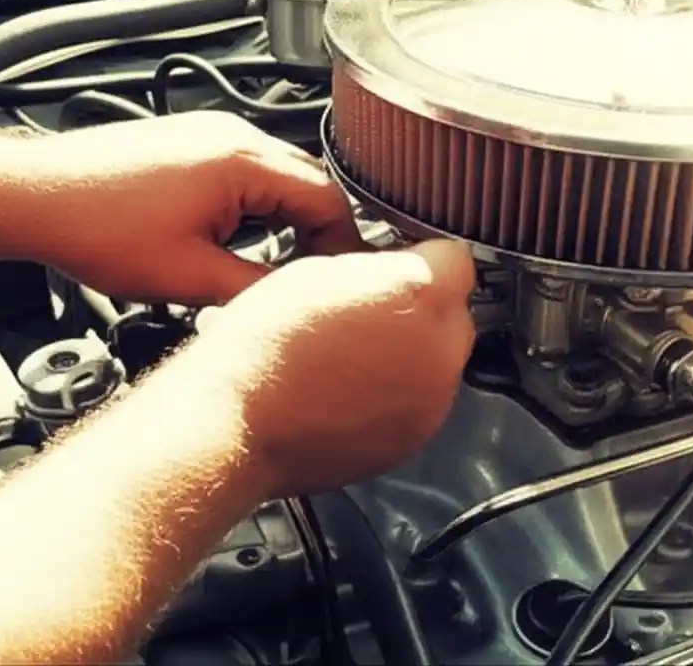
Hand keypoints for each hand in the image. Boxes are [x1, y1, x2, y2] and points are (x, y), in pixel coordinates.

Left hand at [26, 111, 363, 304]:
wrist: (35, 198)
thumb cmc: (96, 228)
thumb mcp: (192, 278)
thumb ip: (258, 289)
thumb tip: (297, 301)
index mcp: (245, 163)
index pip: (329, 200)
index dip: (342, 246)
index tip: (340, 280)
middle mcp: (234, 136)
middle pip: (310, 184)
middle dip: (318, 232)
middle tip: (312, 278)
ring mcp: (210, 134)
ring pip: (278, 177)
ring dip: (285, 218)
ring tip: (272, 263)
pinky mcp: (189, 142)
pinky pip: (246, 171)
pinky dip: (255, 205)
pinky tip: (235, 239)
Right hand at [193, 239, 475, 495]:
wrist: (239, 423)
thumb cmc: (264, 350)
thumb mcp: (318, 271)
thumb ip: (376, 265)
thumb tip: (392, 266)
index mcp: (421, 292)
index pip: (453, 256)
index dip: (421, 255)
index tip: (400, 262)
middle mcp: (440, 348)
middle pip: (450, 311)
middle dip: (417, 307)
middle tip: (366, 310)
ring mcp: (434, 398)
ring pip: (437, 358)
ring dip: (408, 351)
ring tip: (350, 352)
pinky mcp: (418, 436)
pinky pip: (421, 400)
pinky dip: (397, 393)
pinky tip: (350, 387)